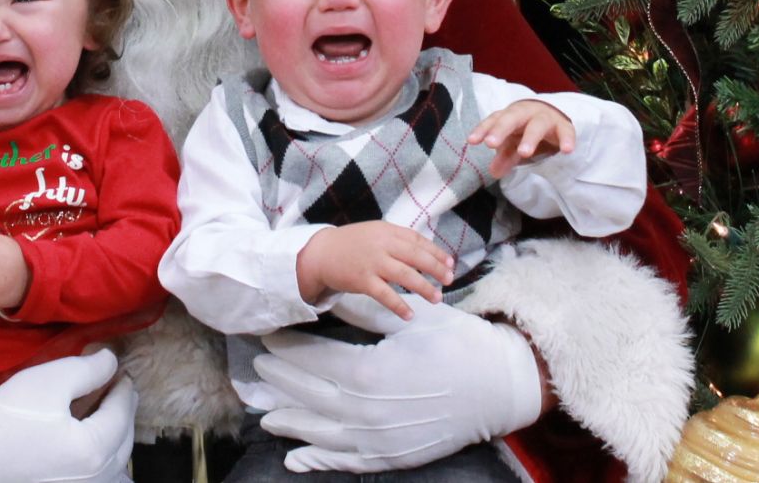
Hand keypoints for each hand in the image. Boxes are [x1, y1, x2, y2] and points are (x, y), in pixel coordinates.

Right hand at [0, 348, 137, 482]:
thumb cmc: (9, 416)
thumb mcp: (52, 380)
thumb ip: (90, 368)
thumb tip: (112, 362)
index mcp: (94, 449)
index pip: (122, 412)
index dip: (123, 387)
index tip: (122, 371)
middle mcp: (94, 477)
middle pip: (123, 439)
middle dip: (123, 410)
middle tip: (119, 388)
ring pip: (113, 462)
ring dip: (116, 436)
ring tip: (109, 415)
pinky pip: (97, 477)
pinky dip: (102, 461)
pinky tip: (95, 450)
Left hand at [253, 299, 542, 472]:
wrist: (499, 387)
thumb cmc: (457, 345)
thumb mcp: (409, 320)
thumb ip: (364, 313)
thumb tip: (331, 297)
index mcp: (368, 373)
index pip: (313, 360)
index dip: (288, 348)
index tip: (269, 337)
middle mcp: (366, 412)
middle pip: (309, 396)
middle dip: (281, 381)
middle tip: (259, 368)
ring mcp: (378, 440)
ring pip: (320, 433)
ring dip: (291, 423)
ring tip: (266, 415)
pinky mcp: (391, 457)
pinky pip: (345, 462)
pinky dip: (318, 461)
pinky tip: (295, 461)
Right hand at [295, 220, 452, 319]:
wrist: (321, 253)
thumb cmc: (352, 244)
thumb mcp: (375, 233)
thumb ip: (396, 240)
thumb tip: (424, 254)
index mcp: (387, 230)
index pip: (417, 240)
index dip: (436, 252)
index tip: (450, 263)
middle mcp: (382, 244)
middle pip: (416, 256)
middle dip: (436, 268)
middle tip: (449, 280)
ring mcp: (373, 262)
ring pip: (405, 275)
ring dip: (424, 288)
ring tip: (437, 298)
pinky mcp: (363, 280)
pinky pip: (385, 295)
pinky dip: (399, 306)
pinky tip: (410, 315)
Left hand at [468, 98, 574, 178]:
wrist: (555, 115)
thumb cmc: (527, 129)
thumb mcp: (514, 143)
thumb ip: (505, 156)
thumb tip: (493, 172)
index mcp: (510, 115)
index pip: (494, 120)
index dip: (483, 129)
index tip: (472, 141)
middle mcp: (526, 113)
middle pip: (512, 117)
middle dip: (501, 129)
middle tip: (491, 143)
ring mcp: (545, 118)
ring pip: (537, 124)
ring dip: (530, 138)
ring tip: (524, 153)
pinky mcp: (563, 126)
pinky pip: (566, 131)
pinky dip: (566, 139)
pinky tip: (567, 150)